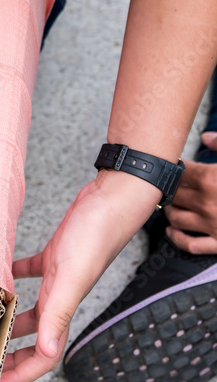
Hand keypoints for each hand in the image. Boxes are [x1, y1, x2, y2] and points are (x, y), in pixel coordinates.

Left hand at [3, 171, 160, 381]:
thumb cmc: (94, 236)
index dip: (19, 374)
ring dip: (8, 320)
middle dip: (10, 355)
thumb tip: (46, 352)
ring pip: (29, 309)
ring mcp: (57, 278)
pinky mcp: (53, 257)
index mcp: (63, 309)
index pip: (43, 357)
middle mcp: (60, 299)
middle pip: (33, 339)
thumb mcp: (70, 277)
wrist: (110, 200)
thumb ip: (57, 313)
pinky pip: (29, 273)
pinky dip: (11, 277)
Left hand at [165, 132, 216, 253]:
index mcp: (210, 179)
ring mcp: (212, 225)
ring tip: (169, 204)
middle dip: (169, 189)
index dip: (175, 168)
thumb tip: (205, 137)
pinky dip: (176, 238)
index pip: (178, 172)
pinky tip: (171, 230)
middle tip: (169, 185)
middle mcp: (207, 203)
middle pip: (173, 194)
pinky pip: (190, 244)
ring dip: (169, 210)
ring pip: (175, 218)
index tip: (176, 167)